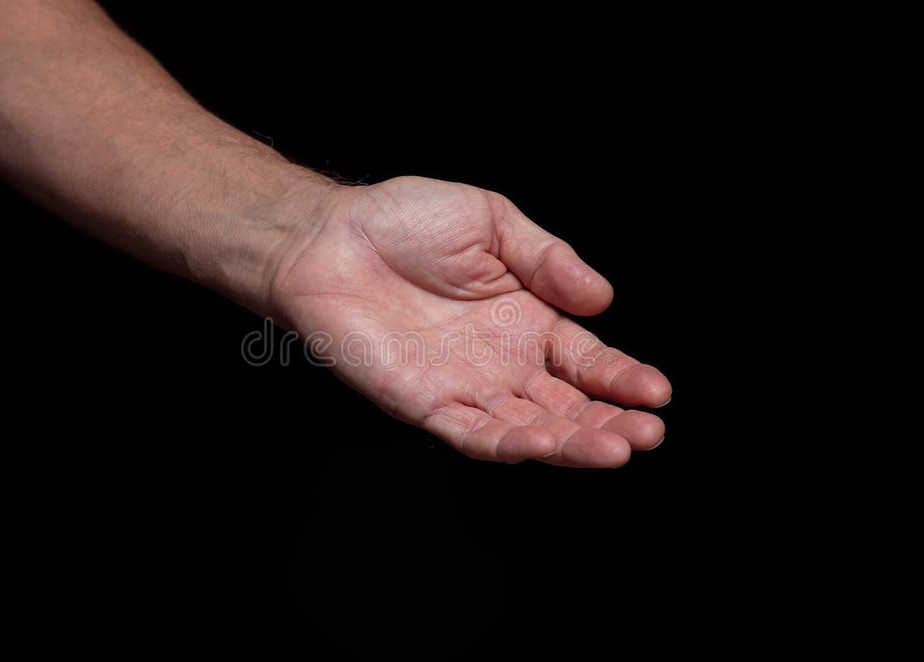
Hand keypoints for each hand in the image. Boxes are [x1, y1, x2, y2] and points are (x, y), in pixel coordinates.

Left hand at [268, 177, 670, 467]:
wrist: (331, 237)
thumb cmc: (405, 222)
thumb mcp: (492, 222)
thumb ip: (548, 260)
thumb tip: (604, 297)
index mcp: (528, 321)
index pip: (587, 362)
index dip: (623, 379)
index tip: (657, 392)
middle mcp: (504, 363)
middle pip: (567, 406)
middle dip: (609, 422)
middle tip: (648, 435)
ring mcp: (466, 388)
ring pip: (528, 430)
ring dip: (571, 444)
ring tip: (614, 448)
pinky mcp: (424, 404)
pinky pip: (472, 433)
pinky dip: (508, 444)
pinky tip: (544, 444)